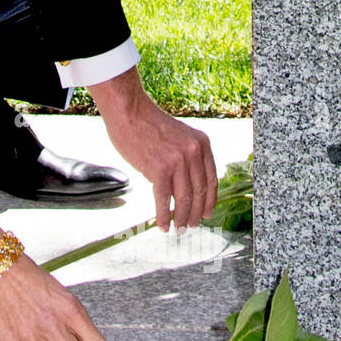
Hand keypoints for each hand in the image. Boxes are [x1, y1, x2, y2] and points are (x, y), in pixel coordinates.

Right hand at [90, 66, 216, 229]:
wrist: (129, 111)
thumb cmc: (147, 123)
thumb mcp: (178, 135)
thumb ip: (186, 156)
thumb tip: (185, 184)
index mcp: (201, 143)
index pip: (211, 179)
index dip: (209, 200)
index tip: (206, 213)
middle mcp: (194, 153)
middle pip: (199, 192)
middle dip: (196, 213)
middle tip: (192, 226)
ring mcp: (177, 161)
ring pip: (184, 198)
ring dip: (182, 218)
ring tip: (179, 229)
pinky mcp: (159, 169)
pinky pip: (164, 199)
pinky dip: (163, 215)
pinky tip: (162, 225)